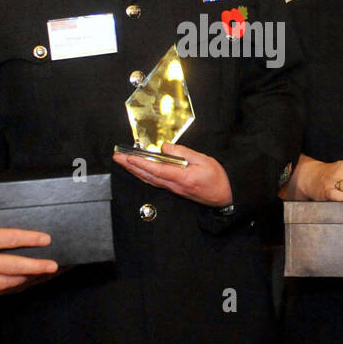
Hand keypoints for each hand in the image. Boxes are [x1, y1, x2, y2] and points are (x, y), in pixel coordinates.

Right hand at [0, 175, 57, 297]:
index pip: (10, 238)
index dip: (31, 239)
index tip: (45, 240)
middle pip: (15, 266)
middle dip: (37, 266)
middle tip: (52, 266)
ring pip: (5, 282)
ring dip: (23, 279)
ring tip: (35, 277)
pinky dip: (2, 288)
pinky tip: (9, 286)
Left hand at [112, 143, 232, 206]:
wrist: (224, 196)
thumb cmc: (216, 178)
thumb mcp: (203, 160)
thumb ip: (183, 153)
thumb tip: (166, 147)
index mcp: (182, 177)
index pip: (157, 170)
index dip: (141, 163)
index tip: (129, 157)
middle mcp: (174, 185)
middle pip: (147, 175)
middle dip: (131, 166)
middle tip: (117, 157)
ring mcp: (173, 188)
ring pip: (149, 179)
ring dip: (134, 170)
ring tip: (123, 162)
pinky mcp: (174, 189)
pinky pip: (154, 181)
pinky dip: (143, 175)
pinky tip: (138, 171)